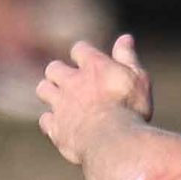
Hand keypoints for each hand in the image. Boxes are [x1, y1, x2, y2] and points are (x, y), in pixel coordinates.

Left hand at [38, 35, 152, 164]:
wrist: (113, 142)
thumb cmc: (130, 109)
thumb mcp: (137, 79)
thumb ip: (128, 58)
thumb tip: (125, 37)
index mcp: (94, 66)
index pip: (80, 49)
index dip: (83, 54)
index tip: (89, 61)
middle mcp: (72, 82)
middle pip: (54, 68)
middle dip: (59, 73)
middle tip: (70, 83)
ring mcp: (61, 105)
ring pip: (43, 89)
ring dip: (49, 92)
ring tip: (61, 101)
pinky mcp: (56, 128)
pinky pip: (45, 120)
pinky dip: (51, 121)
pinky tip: (62, 126)